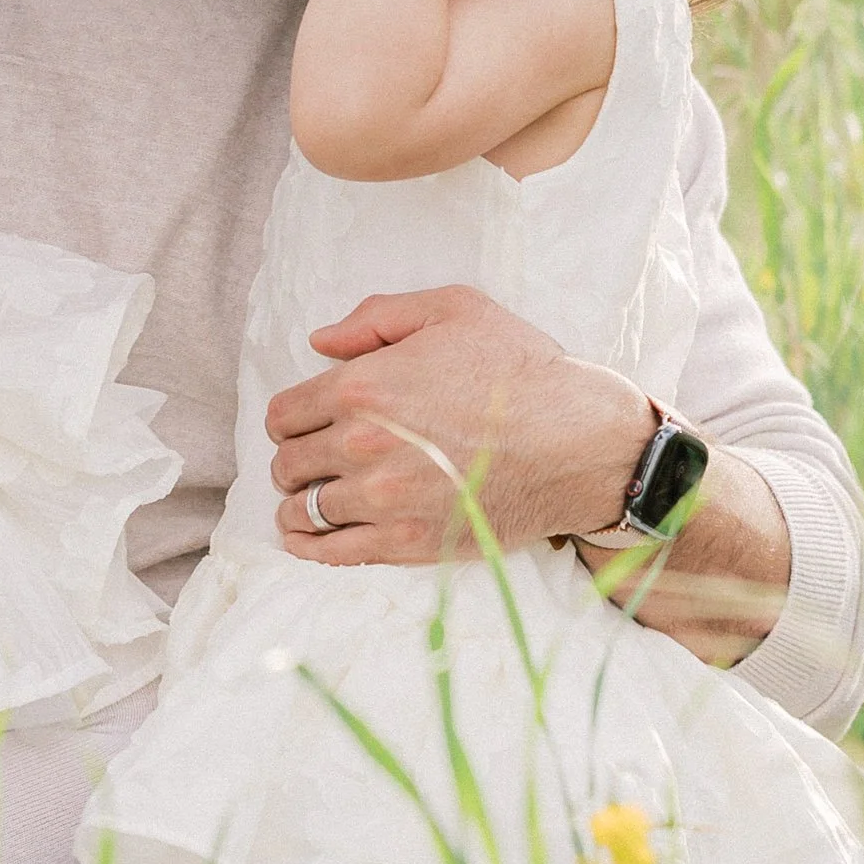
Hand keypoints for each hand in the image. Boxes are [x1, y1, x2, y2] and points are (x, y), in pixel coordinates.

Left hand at [268, 282, 650, 561]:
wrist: (578, 441)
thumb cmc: (520, 369)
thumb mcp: (453, 310)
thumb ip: (376, 317)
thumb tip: (320, 342)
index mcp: (364, 386)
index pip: (284, 415)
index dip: (288, 419)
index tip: (300, 426)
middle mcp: (363, 445)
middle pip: (290, 464)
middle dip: (293, 461)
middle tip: (306, 463)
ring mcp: (386, 500)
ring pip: (307, 511)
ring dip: (298, 506)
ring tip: (304, 503)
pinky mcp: (411, 543)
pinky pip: (338, 553)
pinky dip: (313, 547)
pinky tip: (308, 540)